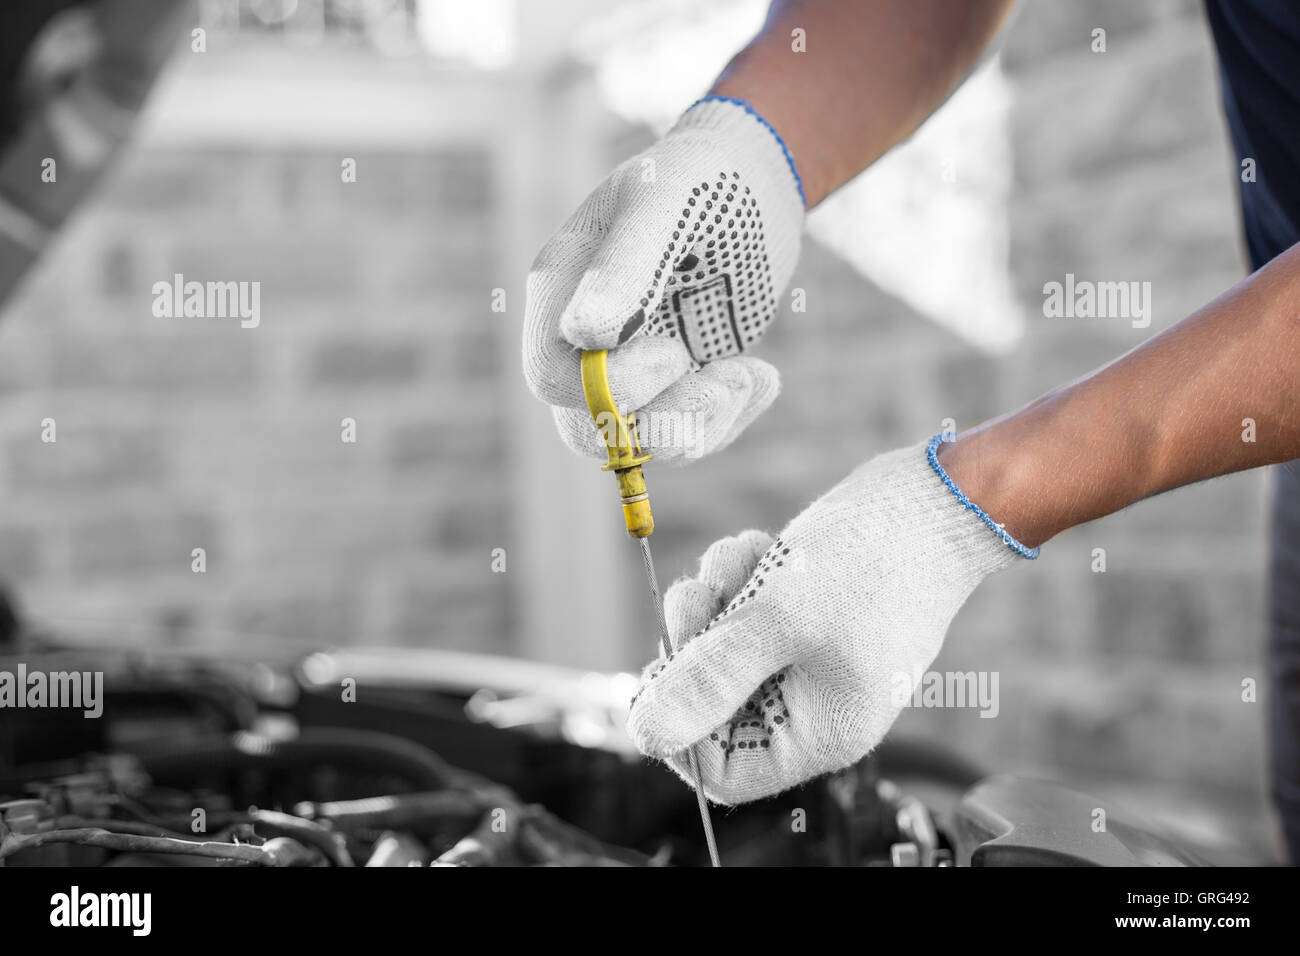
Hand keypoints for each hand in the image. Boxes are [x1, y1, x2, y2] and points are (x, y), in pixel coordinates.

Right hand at [523, 97, 803, 463]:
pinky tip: (762, 375)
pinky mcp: (675, 385)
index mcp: (561, 293)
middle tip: (723, 383)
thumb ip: (624, 264)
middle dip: (660, 424)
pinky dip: (731, 418)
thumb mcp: (664, 205)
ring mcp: (629, 367)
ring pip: (641, 442)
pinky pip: (688, 435)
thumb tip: (582, 332)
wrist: (751, 187)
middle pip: (585, 429)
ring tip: (749, 374)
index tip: (676, 352)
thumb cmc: (700, 180)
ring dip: (704, 423)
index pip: (552, 377)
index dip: (611, 386)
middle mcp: (583, 339)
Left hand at [626, 437, 1034, 803]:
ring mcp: (813, 661)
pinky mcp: (807, 620)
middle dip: (698, 645)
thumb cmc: (872, 562)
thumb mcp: (775, 621)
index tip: (662, 672)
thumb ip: (708, 678)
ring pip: (727, 649)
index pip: (725, 773)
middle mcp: (817, 706)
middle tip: (696, 596)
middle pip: (719, 706)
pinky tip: (762, 547)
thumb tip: (646, 731)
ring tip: (741, 558)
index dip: (682, 732)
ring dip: (717, 600)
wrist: (934, 498)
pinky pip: (748, 615)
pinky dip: (741, 580)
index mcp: (821, 733)